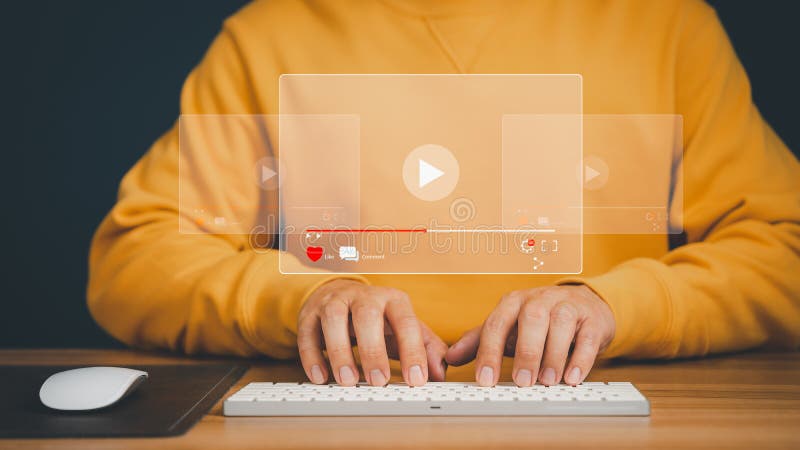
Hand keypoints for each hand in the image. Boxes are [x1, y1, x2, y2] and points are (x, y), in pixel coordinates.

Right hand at [297, 279, 447, 386]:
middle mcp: (364, 297)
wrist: (339, 293)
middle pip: (367, 315)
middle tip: (378, 381)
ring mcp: (334, 302)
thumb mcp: (405, 327)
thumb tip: (440, 373)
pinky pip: (307, 333)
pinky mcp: (310, 313)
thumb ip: (427, 347)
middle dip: (373, 350)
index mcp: (393, 299)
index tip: (416, 379)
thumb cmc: (378, 317)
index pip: (406, 322)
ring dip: (340, 351)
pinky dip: (312, 356)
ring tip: (348, 380)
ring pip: (334, 320)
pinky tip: (320, 377)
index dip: (412, 350)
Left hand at [445, 285, 614, 386]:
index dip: (489, 352)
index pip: (496, 324)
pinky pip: (587, 337)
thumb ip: (479, 340)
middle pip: (532, 319)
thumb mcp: (508, 327)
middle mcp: (539, 300)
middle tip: (521, 382)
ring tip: (546, 381)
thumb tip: (449, 357)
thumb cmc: (539, 320)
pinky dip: (580, 358)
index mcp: (513, 303)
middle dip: (526, 351)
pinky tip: (572, 377)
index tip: (485, 379)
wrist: (582, 304)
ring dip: (553, 355)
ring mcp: (567, 306)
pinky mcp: (592, 319)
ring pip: (560, 325)